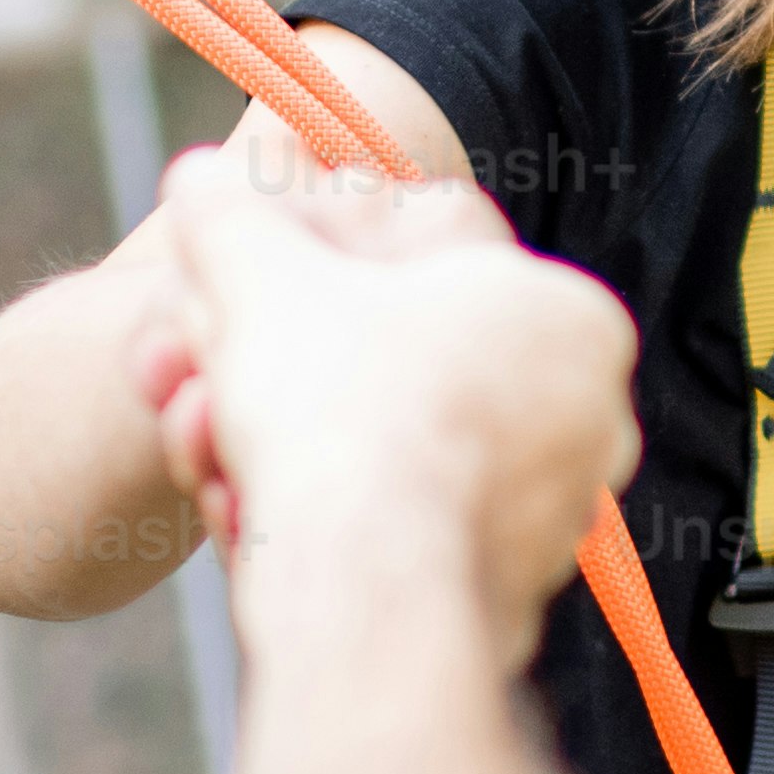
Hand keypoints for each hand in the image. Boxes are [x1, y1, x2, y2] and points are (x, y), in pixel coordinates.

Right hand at [151, 148, 640, 676]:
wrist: (366, 588)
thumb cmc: (340, 409)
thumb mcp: (261, 275)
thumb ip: (230, 215)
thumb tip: (199, 178)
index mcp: (566, 313)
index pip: (420, 257)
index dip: (298, 263)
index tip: (227, 287)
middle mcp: (583, 415)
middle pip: (389, 365)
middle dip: (269, 369)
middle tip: (190, 374)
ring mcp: (552, 514)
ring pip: (379, 454)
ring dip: (273, 445)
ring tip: (201, 443)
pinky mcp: (504, 595)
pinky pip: (389, 537)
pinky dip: (310, 521)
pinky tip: (243, 516)